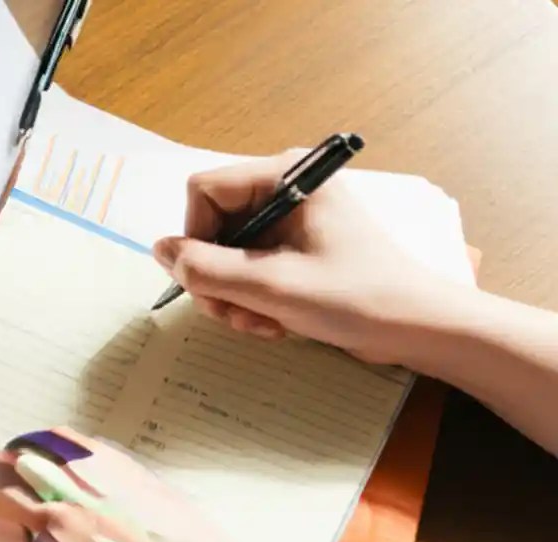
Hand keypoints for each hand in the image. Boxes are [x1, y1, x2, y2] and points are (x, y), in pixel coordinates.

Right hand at [152, 151, 459, 363]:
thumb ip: (206, 267)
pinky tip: (274, 323)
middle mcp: (285, 191)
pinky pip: (247, 269)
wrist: (416, 328)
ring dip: (232, 296)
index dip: (195, 237)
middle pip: (211, 226)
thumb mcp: (270, 286)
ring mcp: (290, 222)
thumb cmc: (356, 298)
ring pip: (225, 254)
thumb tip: (159, 249)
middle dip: (216, 277)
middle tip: (236, 314)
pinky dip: (250, 300)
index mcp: (286, 178)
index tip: (210, 279)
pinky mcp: (295, 250)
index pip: (204, 191)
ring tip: (261, 323)